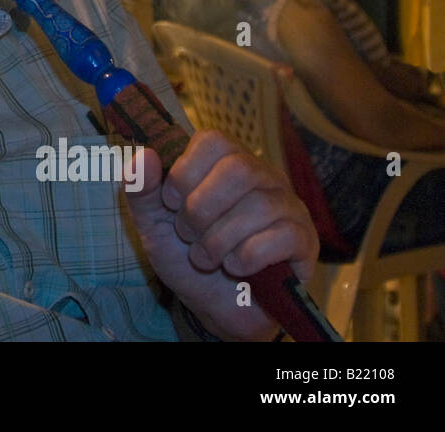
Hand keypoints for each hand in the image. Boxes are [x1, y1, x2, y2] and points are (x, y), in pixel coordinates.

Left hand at [122, 130, 318, 340]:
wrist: (216, 307)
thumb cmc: (187, 257)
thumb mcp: (153, 223)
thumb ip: (142, 189)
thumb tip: (144, 154)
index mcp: (225, 163)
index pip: (213, 140)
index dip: (185, 172)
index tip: (171, 203)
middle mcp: (262, 176)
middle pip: (238, 169)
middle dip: (201, 209)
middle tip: (188, 234)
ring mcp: (288, 206)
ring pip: (258, 206)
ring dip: (218, 240)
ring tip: (206, 258)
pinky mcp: (304, 239)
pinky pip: (282, 237)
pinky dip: (246, 257)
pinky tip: (235, 268)